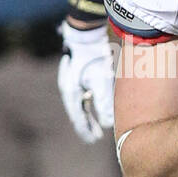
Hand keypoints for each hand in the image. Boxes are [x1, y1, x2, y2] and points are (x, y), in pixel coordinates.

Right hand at [58, 21, 115, 141]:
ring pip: (80, 103)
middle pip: (78, 112)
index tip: (93, 140)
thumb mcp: (102, 82)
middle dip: (87, 124)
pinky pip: (83, 94)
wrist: (87, 36)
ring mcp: (72, 81)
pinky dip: (89, 103)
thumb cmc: (94, 59)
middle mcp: (69, 88)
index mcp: (72, 93)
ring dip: (88, 114)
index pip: (78, 117)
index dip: (86, 129)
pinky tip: (96, 104)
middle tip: (95, 136)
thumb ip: (104, 104)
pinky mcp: (78, 74)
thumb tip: (108, 124)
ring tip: (97, 125)